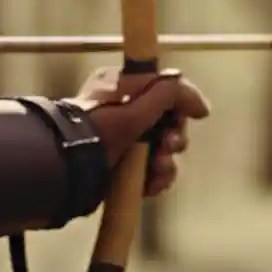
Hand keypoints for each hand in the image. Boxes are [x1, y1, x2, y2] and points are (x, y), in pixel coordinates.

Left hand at [73, 67, 210, 196]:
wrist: (69, 167)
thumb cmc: (103, 127)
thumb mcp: (140, 104)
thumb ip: (173, 94)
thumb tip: (202, 106)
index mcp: (121, 87)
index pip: (164, 91)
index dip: (179, 107)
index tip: (188, 117)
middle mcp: (121, 110)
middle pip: (166, 123)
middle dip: (174, 138)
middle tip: (169, 146)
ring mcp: (121, 141)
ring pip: (160, 150)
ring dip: (166, 162)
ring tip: (158, 169)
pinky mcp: (119, 168)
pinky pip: (149, 171)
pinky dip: (155, 178)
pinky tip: (152, 184)